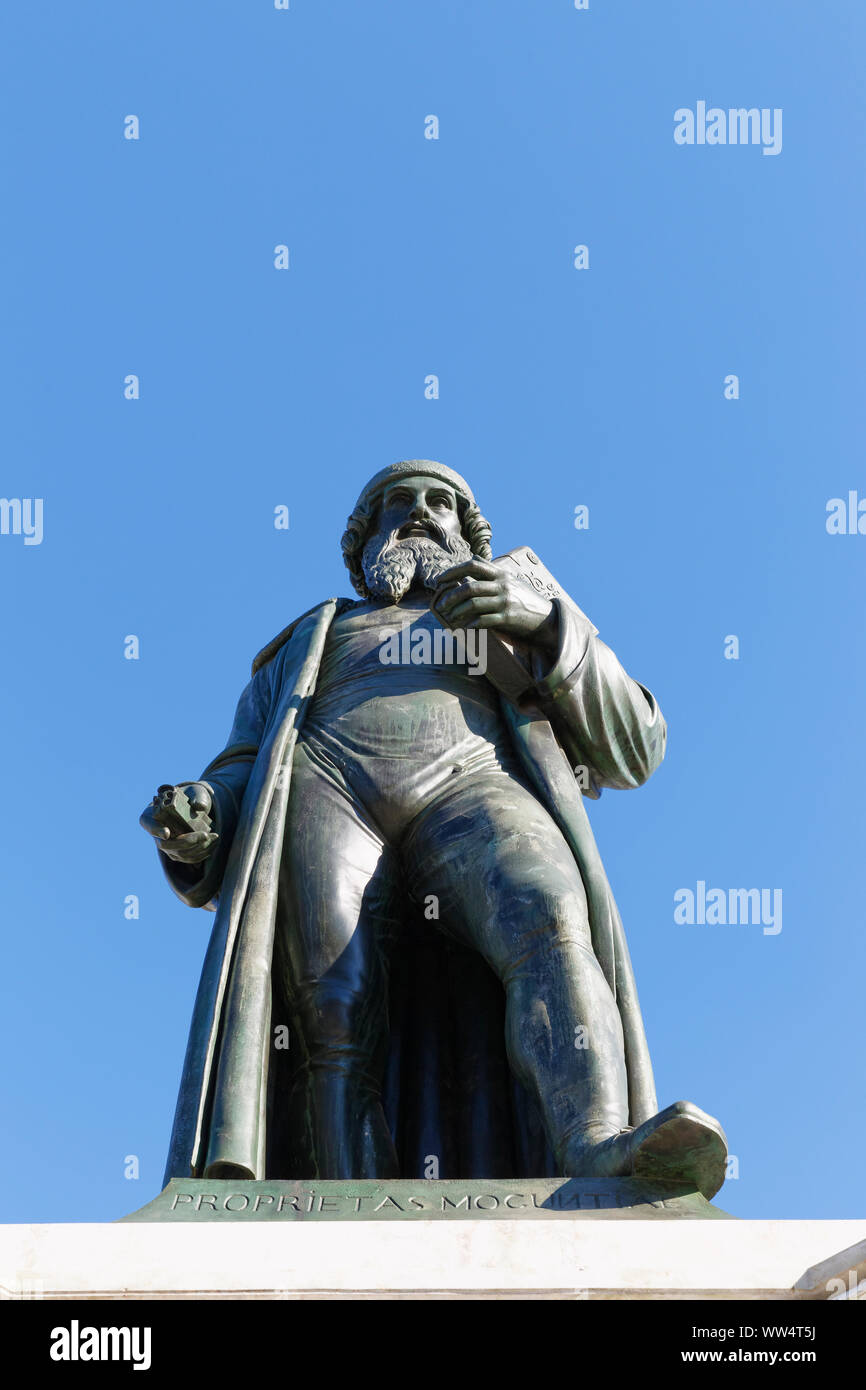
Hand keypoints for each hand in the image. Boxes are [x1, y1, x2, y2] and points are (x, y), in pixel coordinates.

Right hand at [139, 783, 218, 863]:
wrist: (190, 805)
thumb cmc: (187, 796)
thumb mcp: (192, 791)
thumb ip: (196, 796)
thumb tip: (200, 806)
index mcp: (152, 817)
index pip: (150, 826)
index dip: (157, 831)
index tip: (166, 833)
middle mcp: (157, 835)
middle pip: (168, 846)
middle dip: (188, 842)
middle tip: (206, 835)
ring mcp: (167, 847)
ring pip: (181, 854)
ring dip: (199, 848)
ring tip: (215, 837)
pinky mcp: (179, 853)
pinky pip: (189, 858)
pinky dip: (203, 853)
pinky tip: (214, 844)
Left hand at [431, 560, 559, 653]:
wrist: (547, 618)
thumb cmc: (525, 599)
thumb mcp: (511, 579)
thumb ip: (492, 571)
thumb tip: (475, 558)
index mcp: (501, 574)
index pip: (473, 565)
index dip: (453, 571)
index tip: (440, 580)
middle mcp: (503, 585)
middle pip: (469, 587)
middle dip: (451, 596)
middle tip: (441, 605)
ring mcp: (506, 601)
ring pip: (474, 604)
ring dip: (458, 612)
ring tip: (450, 617)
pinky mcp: (509, 618)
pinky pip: (485, 620)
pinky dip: (472, 623)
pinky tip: (465, 627)